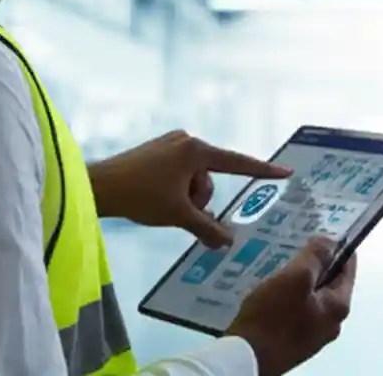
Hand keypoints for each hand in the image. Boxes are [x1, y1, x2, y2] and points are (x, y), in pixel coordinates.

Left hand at [88, 130, 290, 247]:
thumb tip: (227, 242)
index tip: (286, 172)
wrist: (97, 186)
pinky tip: (156, 198)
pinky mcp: (157, 149)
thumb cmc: (140, 196)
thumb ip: (207, 228)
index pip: (237, 163)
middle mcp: (187, 140)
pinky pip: (179, 173)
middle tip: (176, 211)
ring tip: (161, 205)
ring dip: (185, 197)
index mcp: (196, 150)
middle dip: (198, 199)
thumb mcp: (177, 215)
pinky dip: (175, 189)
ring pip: (194, 179)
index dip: (263, 170)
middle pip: (210, 178)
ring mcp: (171, 143)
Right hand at [228, 238, 356, 375]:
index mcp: (338, 307)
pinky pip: (296, 310)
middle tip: (297, 241)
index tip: (323, 227)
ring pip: (310, 296)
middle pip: (329, 283)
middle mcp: (330, 323)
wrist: (245, 359)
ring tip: (281, 259)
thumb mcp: (295, 279)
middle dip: (315, 262)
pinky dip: (288, 295)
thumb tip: (331, 241)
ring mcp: (311, 334)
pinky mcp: (292, 341)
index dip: (338, 246)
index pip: (348, 268)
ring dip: (299, 279)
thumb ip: (316, 257)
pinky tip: (270, 286)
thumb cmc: (272, 317)